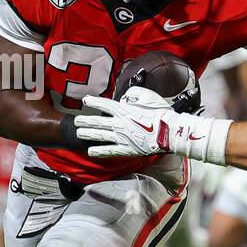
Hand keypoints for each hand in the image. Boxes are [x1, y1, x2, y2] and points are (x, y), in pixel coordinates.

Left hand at [76, 89, 228, 162]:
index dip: (93, 102)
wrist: (169, 132)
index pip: (104, 105)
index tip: (85, 100)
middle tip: (76, 121)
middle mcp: (119, 123)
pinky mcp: (127, 149)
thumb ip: (133, 94)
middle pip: (97, 122)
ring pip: (100, 136)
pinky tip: (91, 152)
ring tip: (79, 133)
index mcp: (123, 110)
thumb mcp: (148, 95)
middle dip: (85, 121)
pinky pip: (110, 150)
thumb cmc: (161, 113)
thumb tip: (126, 98)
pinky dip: (99, 151)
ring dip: (88, 134)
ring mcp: (122, 137)